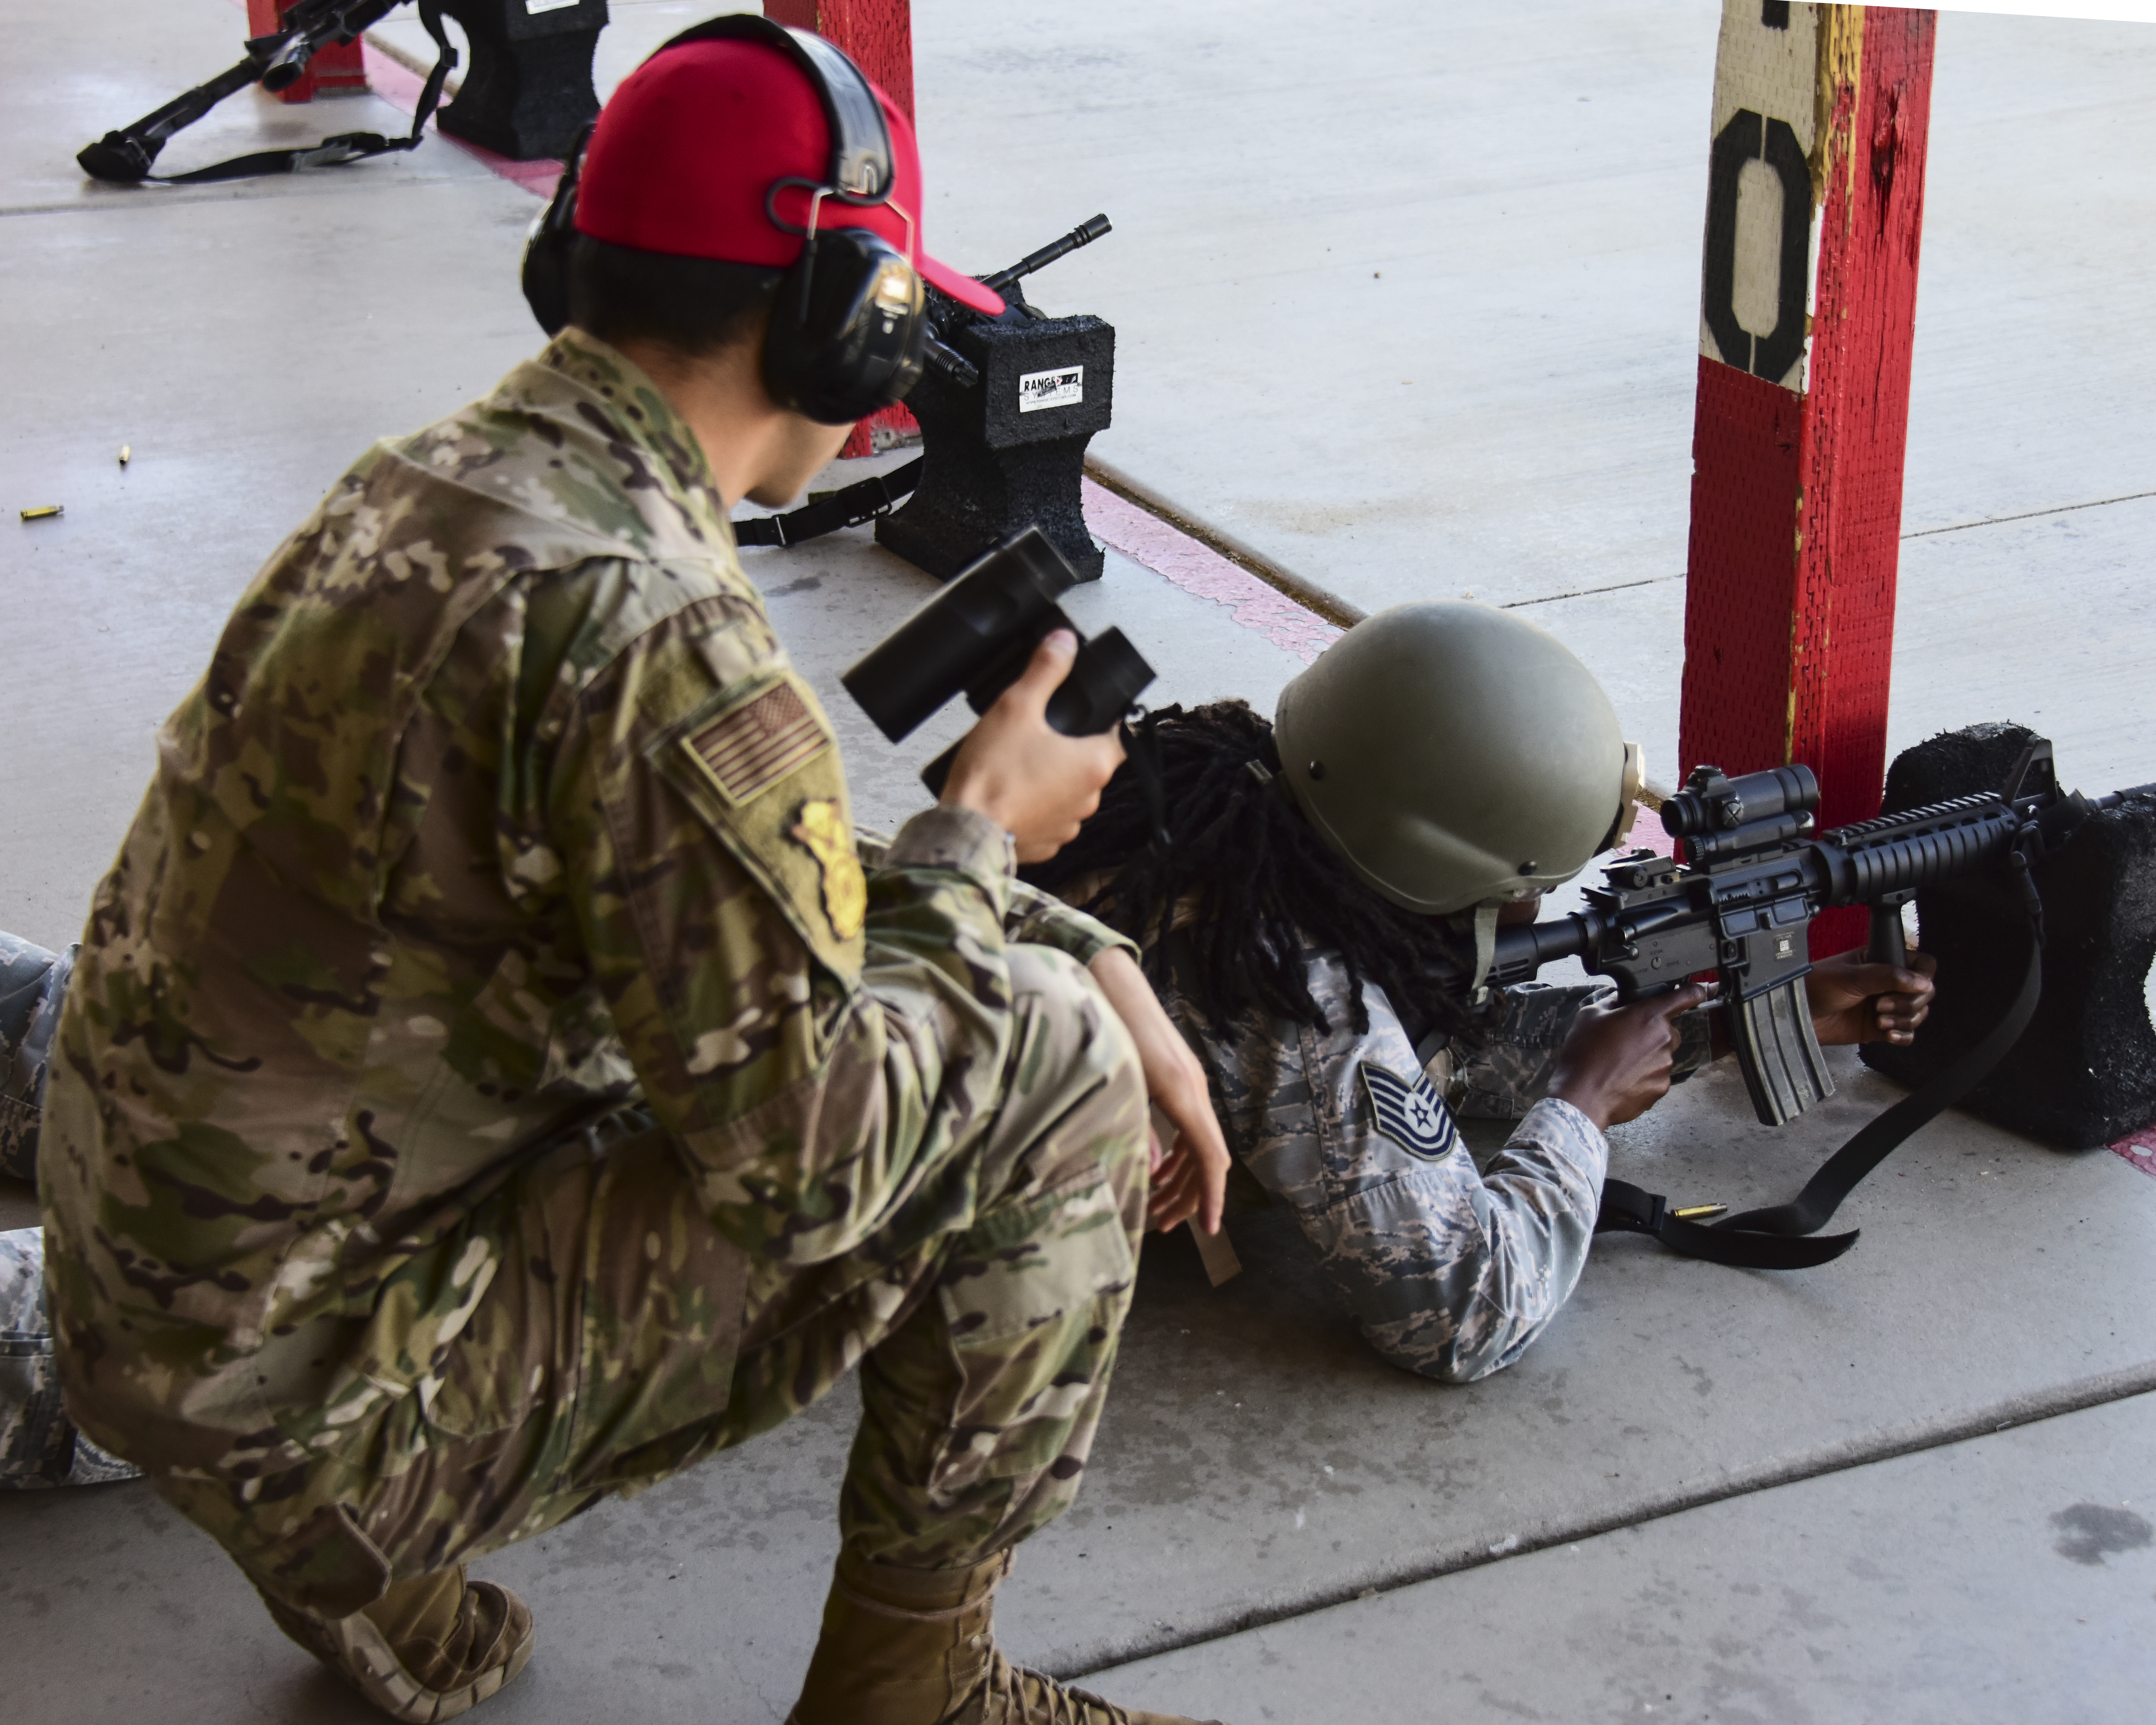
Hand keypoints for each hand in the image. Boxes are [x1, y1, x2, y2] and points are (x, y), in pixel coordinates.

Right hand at [939, 631, 1124, 863]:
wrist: (966, 831)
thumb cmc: (992, 776)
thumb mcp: (1016, 706)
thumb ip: (1044, 670)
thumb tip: (1063, 642)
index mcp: (1093, 764)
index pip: (1121, 736)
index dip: (1106, 721)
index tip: (1089, 715)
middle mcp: (1089, 798)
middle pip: (1090, 763)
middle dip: (1069, 748)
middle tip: (1038, 735)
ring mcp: (1068, 825)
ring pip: (1068, 792)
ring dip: (1051, 778)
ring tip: (1018, 765)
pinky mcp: (1046, 843)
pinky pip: (1048, 818)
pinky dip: (1034, 805)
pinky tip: (1010, 792)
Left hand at [1087, 947, 1230, 1235]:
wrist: (1111, 983)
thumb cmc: (1107, 1029)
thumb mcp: (1117, 1085)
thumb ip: (1133, 1130)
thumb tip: (1150, 1174)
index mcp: (1182, 1093)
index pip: (1211, 1157)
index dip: (1212, 1197)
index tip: (1209, 1230)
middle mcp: (1194, 1089)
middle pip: (1207, 1156)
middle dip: (1190, 1195)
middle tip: (1162, 1224)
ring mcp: (1188, 1083)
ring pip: (1198, 1143)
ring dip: (1181, 1177)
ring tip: (1156, 1205)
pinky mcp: (1178, 1079)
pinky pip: (1188, 1127)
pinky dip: (1176, 1154)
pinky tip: (1156, 1169)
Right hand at [1547, 981, 1713, 1131]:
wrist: (1582, 1097)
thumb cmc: (1584, 1055)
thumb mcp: (1590, 1015)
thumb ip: (1612, 1003)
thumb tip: (1620, 1002)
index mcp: (1649, 1015)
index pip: (1686, 996)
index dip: (1697, 991)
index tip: (1703, 990)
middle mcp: (1664, 1038)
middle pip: (1667, 1029)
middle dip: (1650, 1032)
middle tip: (1624, 1040)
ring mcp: (1665, 1065)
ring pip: (1661, 1054)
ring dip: (1645, 1056)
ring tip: (1618, 1063)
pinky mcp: (1661, 1088)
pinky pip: (1657, 1076)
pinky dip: (1643, 1076)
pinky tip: (1622, 1078)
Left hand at [1805, 948, 1937, 1045]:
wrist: (1797, 1013)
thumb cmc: (1816, 986)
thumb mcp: (1852, 976)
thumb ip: (1888, 976)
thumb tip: (1922, 982)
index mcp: (1883, 962)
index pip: (1922, 965)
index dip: (1923, 976)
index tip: (1912, 986)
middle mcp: (1888, 984)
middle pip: (1924, 993)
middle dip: (1908, 1003)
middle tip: (1880, 1005)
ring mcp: (1885, 1006)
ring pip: (1917, 1014)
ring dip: (1903, 1020)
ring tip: (1879, 1020)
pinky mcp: (1880, 1028)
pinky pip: (1906, 1034)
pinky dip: (1902, 1035)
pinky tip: (1887, 1034)